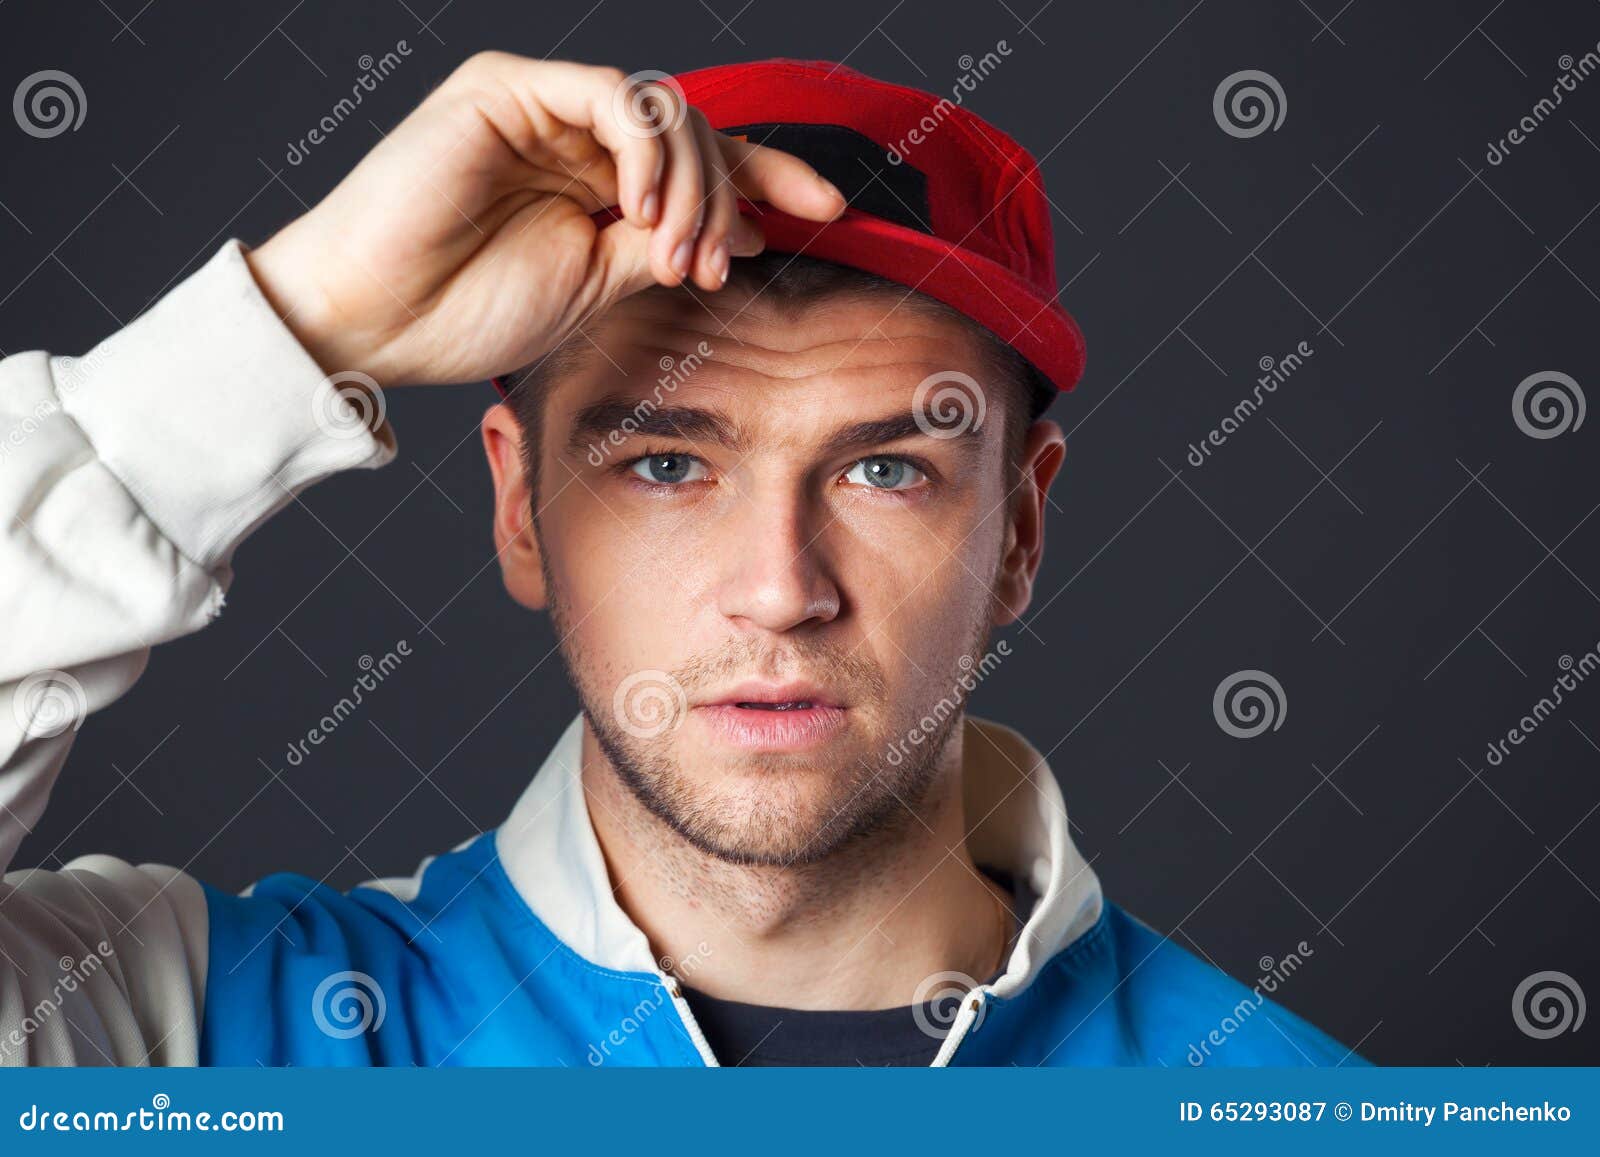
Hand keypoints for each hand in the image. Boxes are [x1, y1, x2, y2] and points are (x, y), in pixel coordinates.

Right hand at [245, 54, 844, 386]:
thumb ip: (663, 249)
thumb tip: (747, 232)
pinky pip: (614, 98)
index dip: (772, 176)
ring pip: (666, 111)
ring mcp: (542, 106)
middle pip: (697, 132)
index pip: (704, 162)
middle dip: (728, 196)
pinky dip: (649, 153)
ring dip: (694, 184)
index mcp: (598, 180)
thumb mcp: (597, 287)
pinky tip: (645, 212)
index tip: (832, 211)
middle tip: (715, 267)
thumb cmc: (467, 310)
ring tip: (679, 255)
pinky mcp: (507, 89)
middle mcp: (576, 135)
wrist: (374, 321)